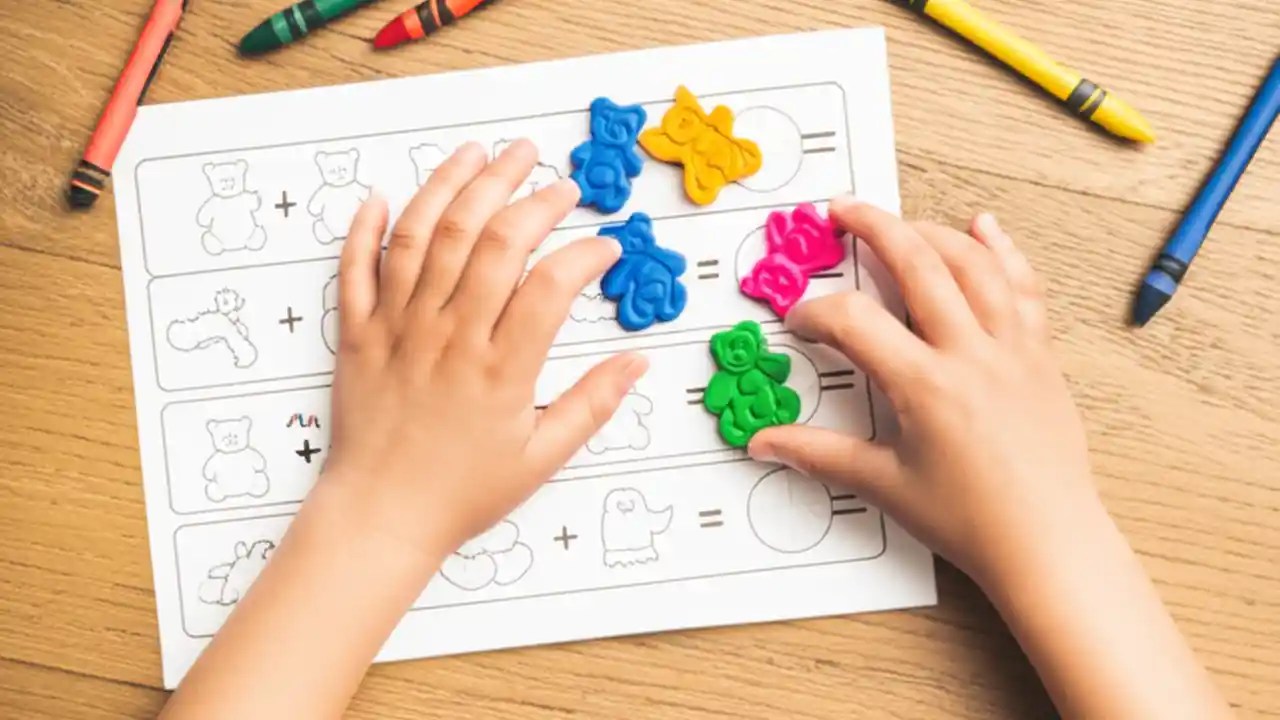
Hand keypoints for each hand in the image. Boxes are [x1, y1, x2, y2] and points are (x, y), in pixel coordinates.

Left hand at [320, 139, 646, 561]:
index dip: (584, 253)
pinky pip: (356, 268)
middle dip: (528, 196)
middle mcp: (450, 336)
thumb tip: (638, 362)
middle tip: (555, 178)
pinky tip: (384, 196)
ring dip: (457, 185)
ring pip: (426, 236)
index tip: (605, 244)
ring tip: (485, 154)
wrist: (380, 518)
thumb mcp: (541, 458)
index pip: (550, 285)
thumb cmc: (460, 493)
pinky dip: (366, 228)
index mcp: (500, 368)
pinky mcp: (359, 334)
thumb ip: (592, 405)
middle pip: (491, 241)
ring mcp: (399, 329)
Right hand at [748, 196, 1093, 587]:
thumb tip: (766, 442)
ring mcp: (1011, 349)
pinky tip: (985, 227)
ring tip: (900, 221)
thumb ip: (820, 455)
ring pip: (972, 264)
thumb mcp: (885, 484)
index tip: (803, 320)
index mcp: (926, 386)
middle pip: (917, 263)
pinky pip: (1023, 287)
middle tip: (842, 210)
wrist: (1048, 542)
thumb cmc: (972, 520)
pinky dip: (1003, 251)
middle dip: (874, 227)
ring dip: (932, 232)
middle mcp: (971, 354)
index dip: (818, 312)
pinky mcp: (1039, 355)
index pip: (856, 321)